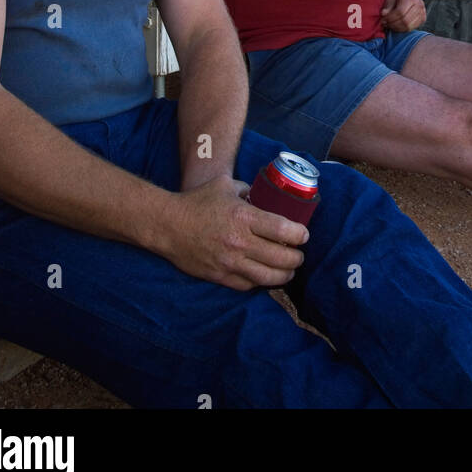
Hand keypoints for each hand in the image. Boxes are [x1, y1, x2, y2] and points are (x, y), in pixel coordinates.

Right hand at [162, 176, 307, 289]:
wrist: (168, 225)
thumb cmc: (198, 202)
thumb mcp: (226, 186)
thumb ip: (248, 190)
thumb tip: (265, 195)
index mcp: (244, 216)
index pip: (283, 230)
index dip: (300, 235)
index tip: (304, 235)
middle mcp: (240, 242)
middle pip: (282, 258)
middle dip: (297, 258)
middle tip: (299, 254)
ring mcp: (230, 262)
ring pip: (269, 277)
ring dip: (285, 275)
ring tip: (289, 270)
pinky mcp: (220, 276)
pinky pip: (249, 286)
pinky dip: (261, 282)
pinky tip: (266, 276)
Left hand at [381, 0, 425, 30]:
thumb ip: (387, 4)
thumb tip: (383, 14)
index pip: (400, 12)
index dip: (390, 18)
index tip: (382, 19)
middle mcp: (419, 4)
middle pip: (405, 21)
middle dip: (393, 24)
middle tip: (385, 23)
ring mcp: (422, 12)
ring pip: (409, 26)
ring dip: (397, 28)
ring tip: (389, 25)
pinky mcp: (423, 18)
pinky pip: (412, 28)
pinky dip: (403, 29)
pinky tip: (396, 25)